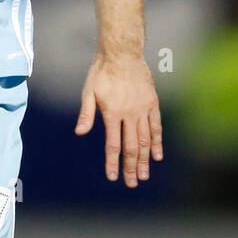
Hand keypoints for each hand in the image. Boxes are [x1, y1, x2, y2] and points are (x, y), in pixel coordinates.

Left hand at [75, 53, 162, 187]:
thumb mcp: (89, 92)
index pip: (113, 144)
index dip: (113, 162)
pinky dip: (158, 142)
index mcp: (112, 113)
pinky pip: (157, 126)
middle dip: (131, 167)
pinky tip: (157, 155)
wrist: (123, 53)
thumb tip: (80, 132)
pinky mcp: (152, 103)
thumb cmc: (101, 72)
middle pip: (131, 146)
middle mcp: (130, 113)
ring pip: (146, 139)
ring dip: (145, 159)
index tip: (113, 177)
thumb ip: (86, 113)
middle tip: (132, 183)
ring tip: (144, 175)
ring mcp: (143, 109)